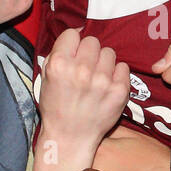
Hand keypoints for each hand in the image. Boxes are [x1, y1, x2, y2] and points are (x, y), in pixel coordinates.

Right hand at [39, 29, 129, 153]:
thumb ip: (58, 53)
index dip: (72, 45)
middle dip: (89, 53)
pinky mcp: (120, 91)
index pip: (73, 34)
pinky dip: (117, 75)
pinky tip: (107, 87)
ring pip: (109, 53)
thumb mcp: (46, 78)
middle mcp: (81, 70)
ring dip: (104, 63)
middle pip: (93, 41)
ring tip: (97, 79)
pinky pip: (123, 67)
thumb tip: (77, 32)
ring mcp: (102, 81)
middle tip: (86, 69)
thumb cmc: (56, 107)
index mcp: (59, 64)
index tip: (73, 56)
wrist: (70, 138)